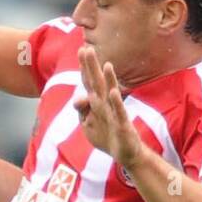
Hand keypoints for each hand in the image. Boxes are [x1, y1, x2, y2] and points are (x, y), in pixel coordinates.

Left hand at [73, 45, 144, 169]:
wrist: (125, 153)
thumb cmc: (106, 135)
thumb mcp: (88, 123)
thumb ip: (82, 110)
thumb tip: (77, 99)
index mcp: (97, 103)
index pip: (89, 82)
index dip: (84, 67)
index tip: (81, 49)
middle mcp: (106, 104)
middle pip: (97, 83)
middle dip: (92, 67)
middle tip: (87, 48)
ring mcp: (114, 113)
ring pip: (110, 94)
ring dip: (108, 79)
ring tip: (106, 64)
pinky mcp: (122, 124)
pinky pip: (119, 112)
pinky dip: (116, 102)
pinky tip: (113, 92)